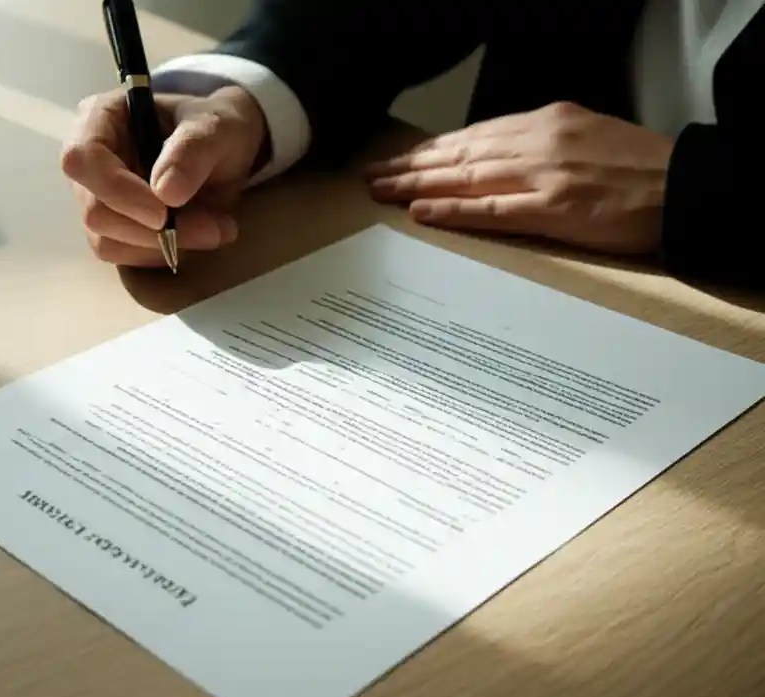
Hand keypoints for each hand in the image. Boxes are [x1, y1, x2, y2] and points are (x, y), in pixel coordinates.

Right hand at [60, 85, 265, 266]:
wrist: (227, 153)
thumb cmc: (216, 128)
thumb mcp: (218, 128)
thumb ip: (193, 152)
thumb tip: (166, 194)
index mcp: (101, 117)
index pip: (82, 158)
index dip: (117, 190)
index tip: (163, 212)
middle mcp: (88, 160)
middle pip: (95, 210)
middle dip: (152, 229)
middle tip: (212, 229)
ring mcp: (96, 197)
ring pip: (107, 241)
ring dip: (162, 245)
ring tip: (215, 230)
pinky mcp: (111, 228)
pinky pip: (123, 254)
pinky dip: (162, 253)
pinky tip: (197, 238)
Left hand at [364, 102, 675, 254]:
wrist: (686, 187)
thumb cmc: (641, 169)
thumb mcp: (587, 137)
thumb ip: (543, 145)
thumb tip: (502, 159)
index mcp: (546, 122)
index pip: (474, 136)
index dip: (432, 150)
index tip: (401, 160)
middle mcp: (538, 143)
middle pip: (459, 155)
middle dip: (411, 166)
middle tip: (373, 176)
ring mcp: (543, 175)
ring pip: (465, 178)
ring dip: (418, 186)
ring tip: (382, 192)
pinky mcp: (552, 209)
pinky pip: (491, 211)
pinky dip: (453, 211)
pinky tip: (422, 212)